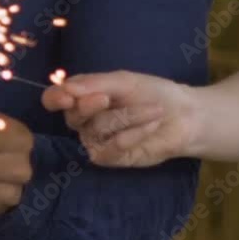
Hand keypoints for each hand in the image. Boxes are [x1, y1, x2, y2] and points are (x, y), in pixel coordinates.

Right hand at [42, 70, 196, 166]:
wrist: (185, 116)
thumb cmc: (152, 93)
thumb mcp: (123, 81)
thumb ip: (93, 83)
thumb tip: (66, 88)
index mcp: (81, 97)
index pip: (54, 99)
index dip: (55, 98)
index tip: (67, 96)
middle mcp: (83, 120)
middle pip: (72, 116)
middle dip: (90, 106)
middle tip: (108, 98)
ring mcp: (94, 140)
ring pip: (96, 130)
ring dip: (126, 117)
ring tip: (153, 110)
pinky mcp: (109, 158)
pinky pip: (112, 147)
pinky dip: (133, 134)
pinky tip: (151, 126)